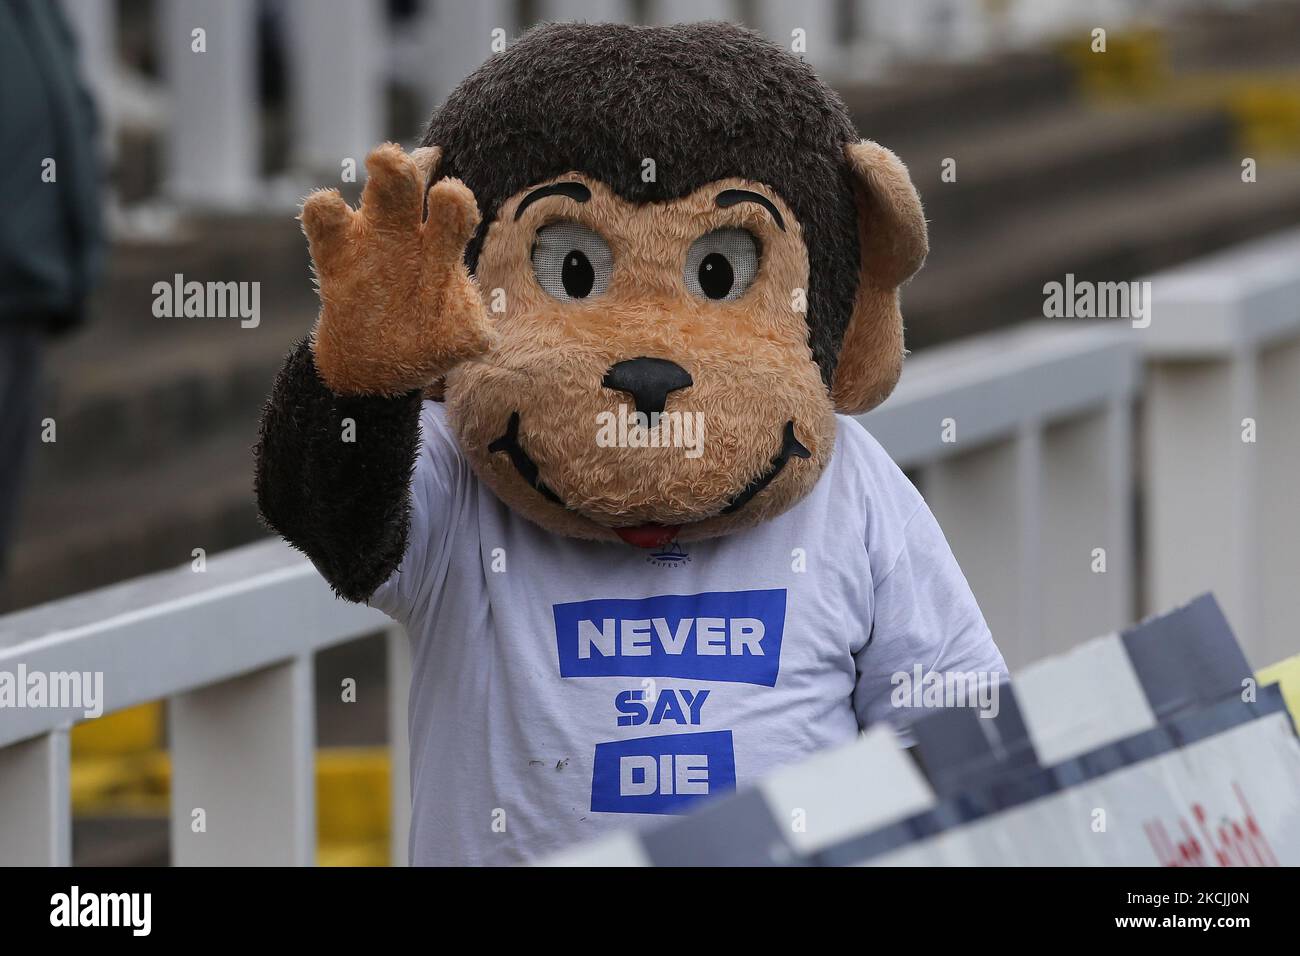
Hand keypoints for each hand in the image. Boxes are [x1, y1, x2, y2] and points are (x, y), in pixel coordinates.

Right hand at [300, 143, 493, 395]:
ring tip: (382, 158)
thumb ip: (470, 334)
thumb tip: (484, 337)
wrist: (376, 363)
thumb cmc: (427, 340)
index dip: (455, 203)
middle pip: (411, 188)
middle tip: (419, 157)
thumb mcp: (456, 341)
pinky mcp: (335, 254)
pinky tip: (328, 204)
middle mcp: (408, 231)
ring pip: (375, 193)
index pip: (454, 213)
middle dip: (413, 169)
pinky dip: (323, 209)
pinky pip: (324, 221)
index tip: (449, 193)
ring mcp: (370, 238)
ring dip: (382, 172)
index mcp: (443, 245)